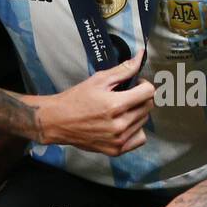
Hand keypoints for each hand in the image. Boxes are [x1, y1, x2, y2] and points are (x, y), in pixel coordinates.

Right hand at [39, 54, 153, 153]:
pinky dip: (135, 130)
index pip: (149, 92)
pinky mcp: (115, 149)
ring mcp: (118, 139)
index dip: (143, 84)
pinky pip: (139, 138)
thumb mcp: (98, 80)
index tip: (134, 85)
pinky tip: (123, 124)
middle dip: (140, 98)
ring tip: (120, 111)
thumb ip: (123, 70)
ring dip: (136, 113)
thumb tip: (140, 57)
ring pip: (144, 121)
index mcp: (115, 105)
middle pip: (148, 107)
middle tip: (125, 96)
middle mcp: (119, 125)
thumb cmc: (75, 100)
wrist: (57, 121)